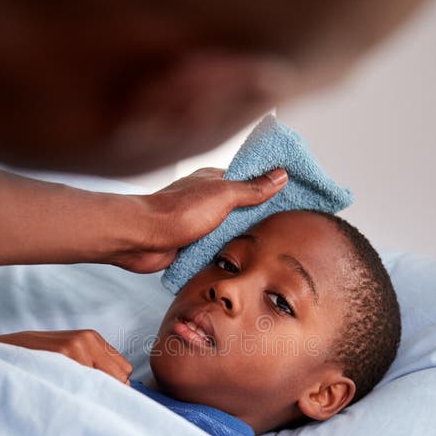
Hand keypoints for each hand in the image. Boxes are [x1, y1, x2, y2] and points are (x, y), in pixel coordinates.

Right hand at [0, 330, 132, 384]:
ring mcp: (75, 347)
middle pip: (121, 379)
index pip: (125, 372)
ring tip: (68, 393)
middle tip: (81, 396)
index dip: (111, 386)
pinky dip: (80, 395)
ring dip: (92, 395)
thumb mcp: (67, 354)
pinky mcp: (63, 356)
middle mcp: (87, 339)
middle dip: (106, 391)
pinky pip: (88, 386)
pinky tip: (62, 393)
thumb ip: (92, 365)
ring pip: (106, 385)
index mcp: (92, 338)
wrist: (1, 353)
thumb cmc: (36, 360)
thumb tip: (124, 389)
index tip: (92, 393)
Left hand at [110, 166, 287, 272]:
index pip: (250, 179)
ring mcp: (198, 223)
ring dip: (243, 238)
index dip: (271, 186)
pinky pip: (214, 249)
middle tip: (289, 226)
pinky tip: (243, 261)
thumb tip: (280, 175)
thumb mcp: (223, 196)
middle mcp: (207, 199)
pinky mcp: (190, 244)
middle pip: (241, 207)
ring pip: (228, 230)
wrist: (141, 238)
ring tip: (272, 247)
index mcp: (214, 181)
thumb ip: (252, 188)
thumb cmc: (178, 212)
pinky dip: (227, 254)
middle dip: (260, 216)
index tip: (295, 194)